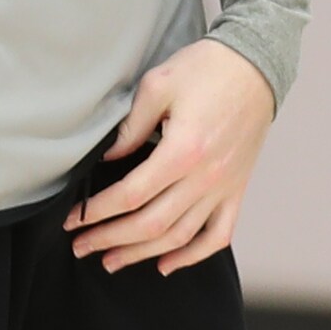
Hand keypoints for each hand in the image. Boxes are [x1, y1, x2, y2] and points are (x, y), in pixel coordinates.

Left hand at [65, 38, 276, 272]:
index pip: (130, 195)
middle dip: (109, 239)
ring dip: (142, 254)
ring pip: (179, 236)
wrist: (257, 64)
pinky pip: (218, 235)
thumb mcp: (158, 85)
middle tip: (81, 246)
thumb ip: (130, 127)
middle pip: (151, 224)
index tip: (74, 219)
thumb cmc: (207, 69)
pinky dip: (193, 256)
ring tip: (112, 261)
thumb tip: (107, 159)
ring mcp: (225, 186)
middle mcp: (205, 176)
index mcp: (183, 150)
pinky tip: (166, 264)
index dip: (96, 212)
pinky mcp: (237, 188)